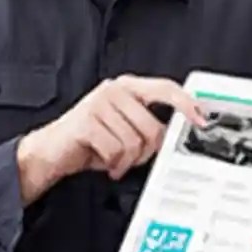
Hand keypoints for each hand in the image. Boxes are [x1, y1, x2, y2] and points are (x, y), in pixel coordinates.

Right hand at [16, 75, 206, 202]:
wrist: (50, 152)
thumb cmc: (88, 141)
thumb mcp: (122, 128)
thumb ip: (146, 124)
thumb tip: (171, 136)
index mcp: (127, 87)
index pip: (165, 88)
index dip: (186, 104)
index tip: (202, 118)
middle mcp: (114, 90)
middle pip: (153, 128)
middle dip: (144, 152)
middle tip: (129, 157)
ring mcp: (99, 103)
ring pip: (134, 143)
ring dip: (125, 160)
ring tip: (113, 159)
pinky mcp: (86, 122)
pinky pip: (115, 150)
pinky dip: (112, 164)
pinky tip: (103, 161)